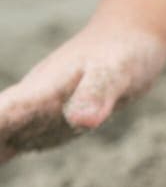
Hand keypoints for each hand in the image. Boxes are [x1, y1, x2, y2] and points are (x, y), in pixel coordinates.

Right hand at [0, 21, 165, 160]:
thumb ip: (97, 94)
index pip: (2, 115)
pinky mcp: (54, 120)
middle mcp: (31, 102)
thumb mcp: (115, 73)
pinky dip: (6, 149)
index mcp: (39, 91)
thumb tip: (81, 122)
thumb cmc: (124, 52)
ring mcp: (40, 112)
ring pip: (5, 134)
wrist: (132, 37)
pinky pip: (22, 137)